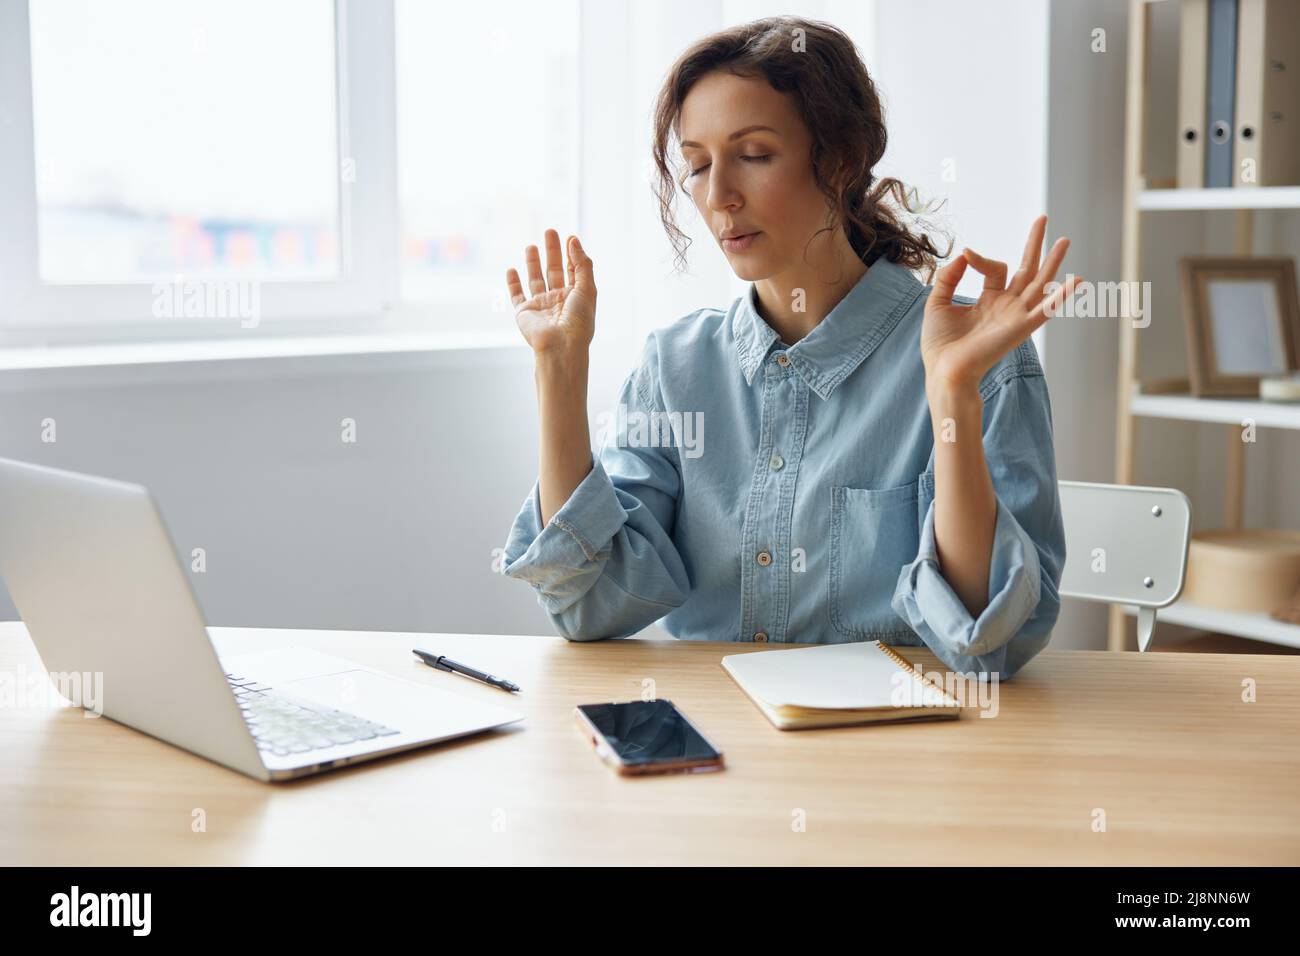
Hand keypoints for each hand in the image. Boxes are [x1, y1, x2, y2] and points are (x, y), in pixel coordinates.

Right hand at [506, 228, 596, 358]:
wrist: (560, 345)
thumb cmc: (578, 321)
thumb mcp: (587, 289)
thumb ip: (582, 264)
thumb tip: (573, 240)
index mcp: (575, 296)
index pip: (573, 270)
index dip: (571, 254)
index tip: (569, 237)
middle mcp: (558, 300)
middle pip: (554, 270)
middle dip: (552, 251)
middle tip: (549, 231)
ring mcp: (540, 306)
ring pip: (535, 279)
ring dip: (533, 263)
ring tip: (531, 246)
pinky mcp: (524, 312)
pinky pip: (516, 295)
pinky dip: (513, 283)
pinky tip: (511, 270)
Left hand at [920, 215, 1080, 393]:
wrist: (944, 371)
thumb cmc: (940, 344)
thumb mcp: (937, 302)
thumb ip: (948, 277)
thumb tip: (964, 253)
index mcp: (990, 301)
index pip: (995, 268)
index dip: (980, 258)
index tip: (965, 255)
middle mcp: (1007, 306)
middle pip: (1026, 269)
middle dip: (1034, 244)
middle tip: (1042, 218)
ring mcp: (1016, 316)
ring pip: (1040, 284)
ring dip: (1053, 262)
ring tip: (1064, 240)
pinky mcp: (1020, 328)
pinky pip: (1045, 310)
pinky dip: (1060, 296)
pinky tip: (1077, 281)